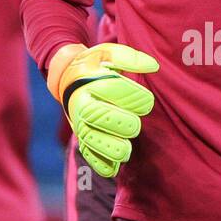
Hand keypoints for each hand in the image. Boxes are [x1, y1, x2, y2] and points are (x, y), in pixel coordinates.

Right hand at [49, 42, 157, 177]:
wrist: (67, 79)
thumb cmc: (95, 66)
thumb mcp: (108, 54)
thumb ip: (130, 58)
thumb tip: (153, 65)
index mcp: (88, 80)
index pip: (110, 88)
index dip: (132, 96)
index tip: (146, 101)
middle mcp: (80, 103)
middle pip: (97, 115)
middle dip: (120, 123)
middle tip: (135, 124)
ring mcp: (79, 123)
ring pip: (90, 139)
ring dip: (110, 147)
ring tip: (127, 149)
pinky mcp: (82, 138)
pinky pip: (89, 155)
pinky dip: (101, 164)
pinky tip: (115, 166)